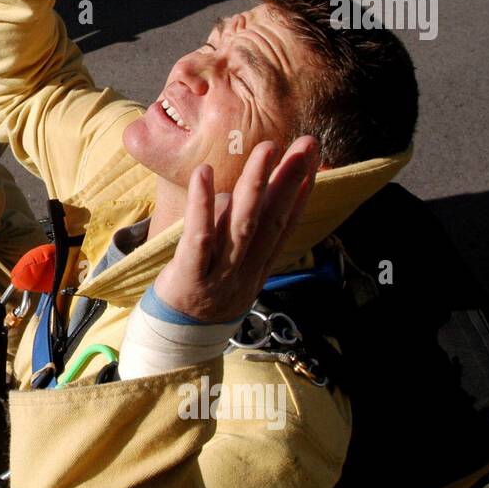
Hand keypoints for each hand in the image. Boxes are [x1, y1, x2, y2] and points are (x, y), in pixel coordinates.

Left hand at [153, 137, 320, 323]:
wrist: (174, 342)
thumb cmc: (199, 296)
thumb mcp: (229, 270)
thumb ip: (237, 235)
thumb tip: (237, 192)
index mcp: (257, 269)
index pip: (284, 227)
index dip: (301, 195)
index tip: (314, 164)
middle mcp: (245, 271)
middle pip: (272, 221)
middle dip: (290, 180)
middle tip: (306, 145)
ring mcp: (220, 274)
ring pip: (242, 226)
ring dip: (256, 185)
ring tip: (266, 149)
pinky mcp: (190, 276)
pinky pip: (199, 237)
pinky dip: (202, 204)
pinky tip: (204, 173)